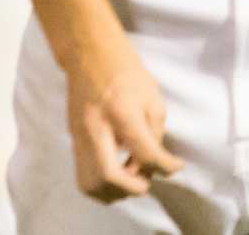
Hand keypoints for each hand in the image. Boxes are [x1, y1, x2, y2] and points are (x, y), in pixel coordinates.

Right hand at [65, 36, 183, 200]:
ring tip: (132, 178)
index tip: (176, 166)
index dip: (165, 166)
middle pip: (108, 176)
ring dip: (114, 191)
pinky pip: (84, 177)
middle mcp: (96, 128)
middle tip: (147, 182)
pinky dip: (102, 186)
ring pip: (90, 184)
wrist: (90, 58)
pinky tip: (118, 174)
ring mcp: (79, 137)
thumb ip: (154, 134)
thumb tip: (154, 165)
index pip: (143, 151)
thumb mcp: (152, 97)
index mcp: (121, 111)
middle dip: (132, 188)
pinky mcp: (72, 142)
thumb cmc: (127, 74)